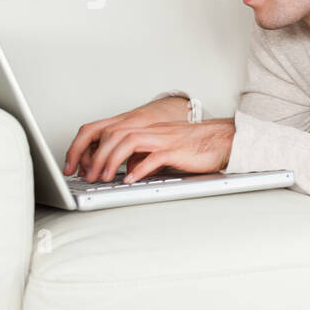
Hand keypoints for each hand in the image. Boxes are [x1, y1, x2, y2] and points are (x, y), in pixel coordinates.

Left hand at [85, 118, 235, 183]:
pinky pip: (155, 157)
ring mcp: (165, 139)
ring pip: (129, 142)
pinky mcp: (178, 150)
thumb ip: (146, 156)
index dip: (95, 148)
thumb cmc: (198, 147)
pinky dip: (140, 168)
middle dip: (97, 156)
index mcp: (148, 130)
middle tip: (89, 176)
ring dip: (113, 161)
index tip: (85, 166)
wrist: (224, 140)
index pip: (112, 131)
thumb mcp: (165, 151)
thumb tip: (129, 169)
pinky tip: (132, 179)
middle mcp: (153, 131)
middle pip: (115, 135)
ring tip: (105, 178)